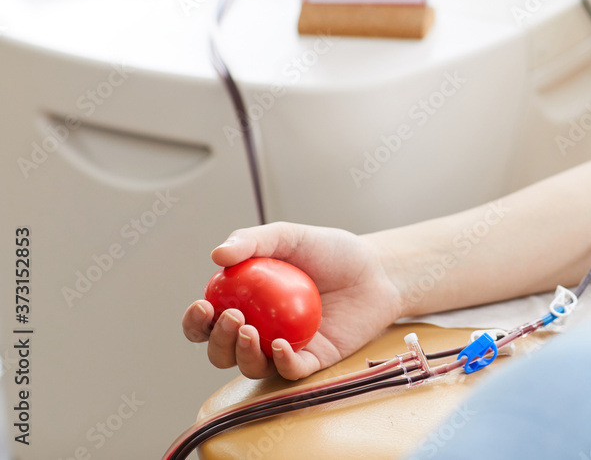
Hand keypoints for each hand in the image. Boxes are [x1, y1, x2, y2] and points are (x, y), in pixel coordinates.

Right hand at [181, 222, 405, 379]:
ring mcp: (285, 348)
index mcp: (245, 303)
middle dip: (216, 341)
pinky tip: (279, 345)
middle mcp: (260, 330)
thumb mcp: (291, 237)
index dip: (196, 321)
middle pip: (221, 351)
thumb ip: (253, 240)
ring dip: (242, 354)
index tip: (203, 306)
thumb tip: (217, 255)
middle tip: (232, 317)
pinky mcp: (314, 361)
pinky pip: (290, 372)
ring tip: (249, 330)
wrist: (377, 269)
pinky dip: (280, 363)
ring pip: (251, 367)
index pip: (208, 321)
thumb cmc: (331, 251)